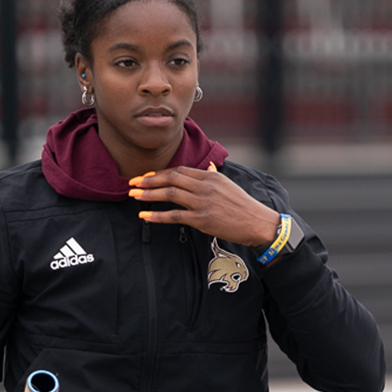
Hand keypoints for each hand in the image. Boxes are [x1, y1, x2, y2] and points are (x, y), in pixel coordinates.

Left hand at [129, 162, 279, 247]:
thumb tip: (209, 168)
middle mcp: (205, 186)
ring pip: (170, 194)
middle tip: (133, 183)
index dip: (160, 173)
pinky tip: (145, 216)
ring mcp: (202, 202)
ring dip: (149, 194)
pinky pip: (174, 215)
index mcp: (210, 176)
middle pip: (171, 178)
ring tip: (134, 196)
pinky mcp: (202, 219)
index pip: (180, 170)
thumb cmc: (243, 206)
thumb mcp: (229, 185)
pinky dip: (158, 215)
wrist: (258, 222)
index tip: (146, 177)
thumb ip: (214, 176)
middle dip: (149, 180)